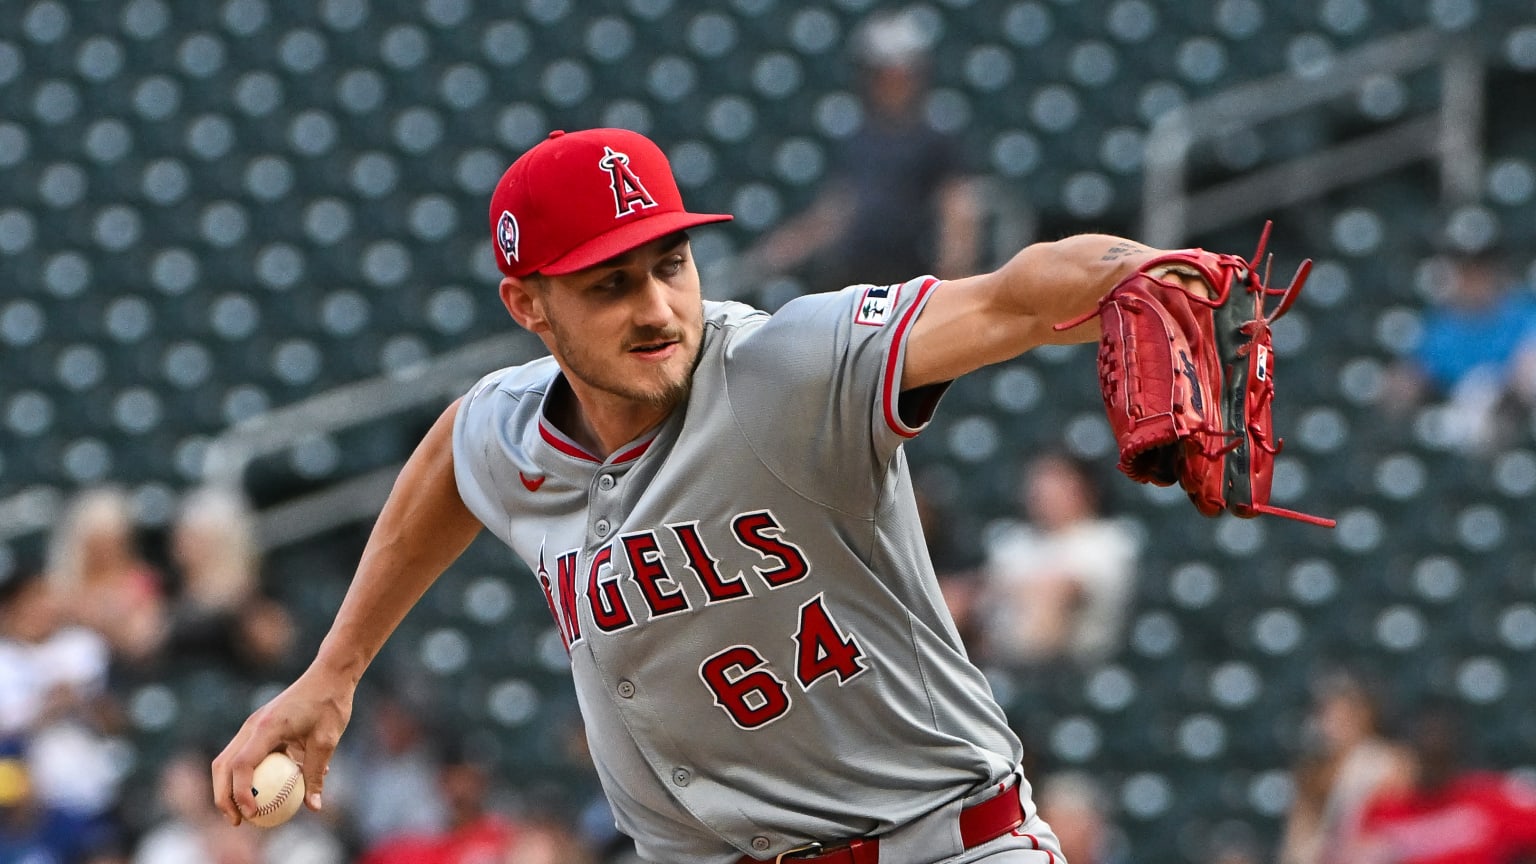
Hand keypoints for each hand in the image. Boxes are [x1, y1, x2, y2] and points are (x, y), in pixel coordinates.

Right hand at [210, 665, 354, 825]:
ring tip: (242, 814)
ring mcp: (252, 726)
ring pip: (228, 761)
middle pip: (224, 765)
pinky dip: (244, 776)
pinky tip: (260, 794)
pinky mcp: (258, 728)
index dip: (242, 793)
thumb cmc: (330, 704)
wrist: (329, 675)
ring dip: (229, 788)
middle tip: (237, 822)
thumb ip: (315, 773)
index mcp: (267, 727)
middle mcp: (252, 726)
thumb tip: (313, 807)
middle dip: (224, 797)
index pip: (243, 764)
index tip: (253, 814)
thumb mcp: (327, 741)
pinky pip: (244, 756)